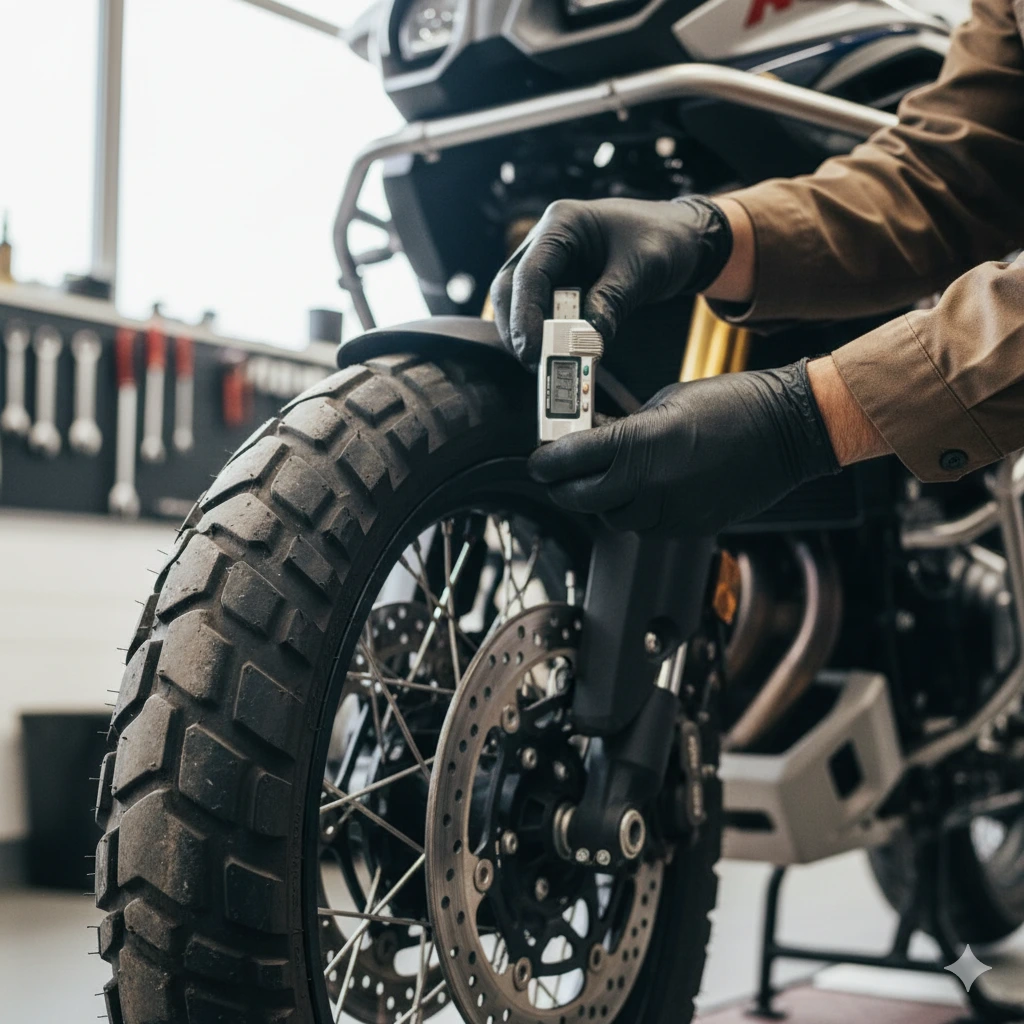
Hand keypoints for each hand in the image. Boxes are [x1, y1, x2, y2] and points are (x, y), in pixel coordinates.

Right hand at [490, 196, 732, 366]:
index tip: (533, 350)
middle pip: (510, 288)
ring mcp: (549, 263)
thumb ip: (612, 300)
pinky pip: (537, 312)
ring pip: (517, 303)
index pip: (530, 271)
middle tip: (534, 364)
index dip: (525, 314)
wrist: (681, 240)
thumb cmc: (664, 241)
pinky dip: (542, 335)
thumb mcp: (643, 268)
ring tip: (546, 365)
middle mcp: (547, 240)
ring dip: (525, 335)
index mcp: (563, 222)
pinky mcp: (556, 284)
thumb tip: (585, 341)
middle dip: (517, 328)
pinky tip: (556, 355)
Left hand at [528, 359, 839, 534]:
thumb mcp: (664, 402)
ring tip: (605, 481)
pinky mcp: (691, 525)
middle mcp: (651, 483)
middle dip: (564, 488)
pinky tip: (642, 492)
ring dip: (601, 503)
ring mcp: (672, 510)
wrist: (789, 431)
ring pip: (614, 519)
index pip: (571, 460)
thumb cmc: (732, 405)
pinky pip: (647, 527)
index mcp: (640, 442)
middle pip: (582, 498)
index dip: (546, 463)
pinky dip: (636, 512)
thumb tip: (593, 438)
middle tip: (557, 476)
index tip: (537, 463)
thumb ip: (624, 426)